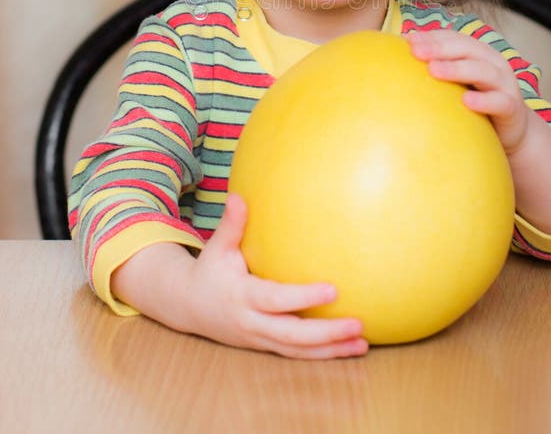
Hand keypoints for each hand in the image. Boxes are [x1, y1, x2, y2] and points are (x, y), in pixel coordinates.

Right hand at [177, 194, 368, 358]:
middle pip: (292, 335)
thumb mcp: (217, 247)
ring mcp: (259, 338)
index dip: (304, 298)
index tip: (333, 290)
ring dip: (330, 350)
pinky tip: (349, 349)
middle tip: (357, 325)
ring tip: (362, 344)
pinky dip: (322, 355)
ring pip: (297, 351)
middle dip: (326, 333)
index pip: (276, 299)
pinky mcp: (266, 346)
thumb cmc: (209, 271)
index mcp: (242, 296)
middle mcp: (252, 323)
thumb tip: (238, 196)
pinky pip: (296, 354)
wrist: (189, 307)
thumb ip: (231, 224)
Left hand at [406, 29, 531, 154]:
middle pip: (467, 49)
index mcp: (479, 53)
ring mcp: (505, 85)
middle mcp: (493, 64)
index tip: (408, 39)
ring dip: (457, 69)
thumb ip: (437, 71)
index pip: (454, 38)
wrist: (513, 132)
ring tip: (434, 70)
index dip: (433, 36)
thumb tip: (397, 63)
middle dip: (440, 48)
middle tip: (416, 51)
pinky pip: (499, 102)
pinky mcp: (511, 108)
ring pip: (483, 71)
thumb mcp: (457, 84)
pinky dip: (484, 100)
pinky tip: (466, 100)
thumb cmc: (477, 104)